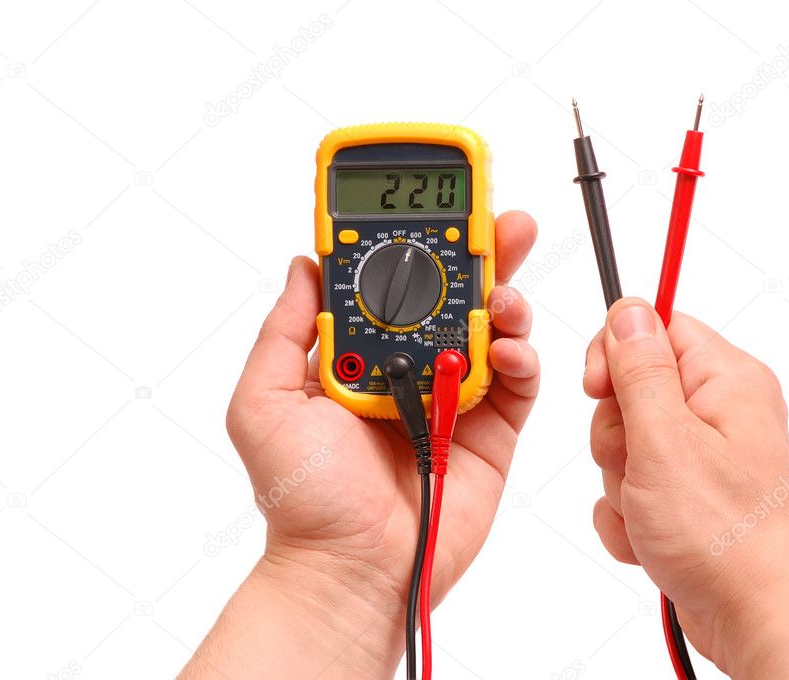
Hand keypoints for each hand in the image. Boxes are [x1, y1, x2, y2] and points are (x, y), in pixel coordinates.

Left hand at [182, 211, 538, 678]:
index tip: (427, 204)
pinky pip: (519, 382)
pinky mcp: (492, 431)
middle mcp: (412, 366)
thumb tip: (304, 264)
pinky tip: (511, 349)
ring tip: (502, 295)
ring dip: (506, 299)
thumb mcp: (265, 402)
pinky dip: (523, 357)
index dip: (411, 242)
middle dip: (480, 252)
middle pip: (453, 295)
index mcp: (362, 354)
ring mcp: (455, 396)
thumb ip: (285, 332)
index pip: (391, 283)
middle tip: (499, 220)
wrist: (351, 568)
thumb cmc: (305, 497)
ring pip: (493, 329)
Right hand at [584, 298, 788, 678]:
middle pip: (630, 390)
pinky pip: (632, 486)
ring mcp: (703, 456)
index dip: (615, 354)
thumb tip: (628, 311)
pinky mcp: (688, 494)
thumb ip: (640, 370)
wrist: (755, 617)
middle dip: (616, 437)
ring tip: (653, 512)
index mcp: (726, 380)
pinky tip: (651, 538)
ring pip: (625, 443)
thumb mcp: (666, 440)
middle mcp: (719, 412)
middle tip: (641, 468)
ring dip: (621, 483)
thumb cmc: (724, 535)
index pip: (655, 327)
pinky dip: (629, 515)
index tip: (597, 390)